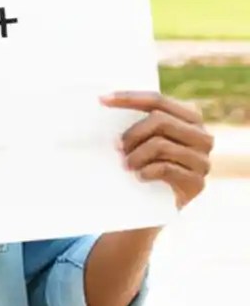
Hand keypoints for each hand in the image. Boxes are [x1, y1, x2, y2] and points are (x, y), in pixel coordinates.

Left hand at [101, 91, 214, 208]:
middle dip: (132, 133)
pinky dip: (146, 171)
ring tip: (126, 165)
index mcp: (190, 118)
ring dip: (135, 155)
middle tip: (116, 147)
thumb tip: (103, 103)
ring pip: (161, 145)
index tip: (102, 100)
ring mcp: (202, 160)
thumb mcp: (142, 140)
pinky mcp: (197, 182)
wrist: (153, 208)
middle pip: (160, 120)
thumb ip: (137, 122)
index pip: (158, 100)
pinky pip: (166, 168)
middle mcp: (202, 136)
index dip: (129, 98)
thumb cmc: (144, 166)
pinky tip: (139, 177)